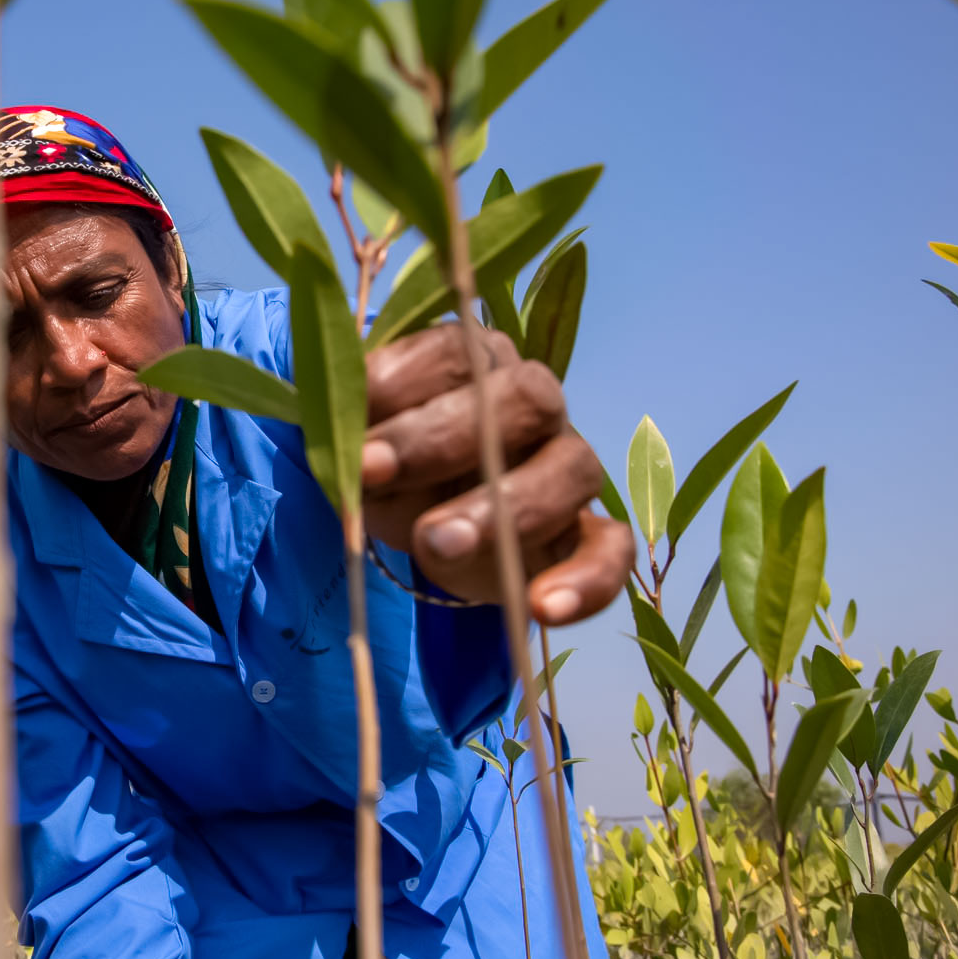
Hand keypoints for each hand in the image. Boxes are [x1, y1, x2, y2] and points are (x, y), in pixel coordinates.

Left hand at [360, 323, 631, 624]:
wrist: (426, 529)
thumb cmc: (393, 469)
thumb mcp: (361, 451)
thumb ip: (353, 436)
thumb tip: (344, 436)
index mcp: (473, 362)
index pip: (455, 350)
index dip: (401, 382)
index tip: (348, 427)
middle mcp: (534, 403)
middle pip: (526, 396)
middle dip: (443, 435)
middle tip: (373, 473)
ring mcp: (567, 466)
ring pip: (572, 468)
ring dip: (504, 507)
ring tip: (434, 542)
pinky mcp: (586, 534)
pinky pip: (612, 549)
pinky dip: (589, 580)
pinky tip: (543, 608)